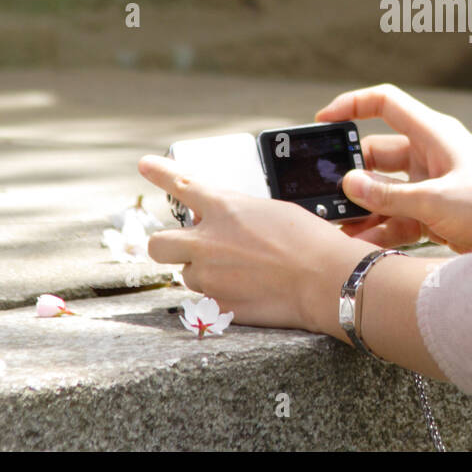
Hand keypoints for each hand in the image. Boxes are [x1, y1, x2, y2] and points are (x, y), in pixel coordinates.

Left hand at [139, 154, 372, 332]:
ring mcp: (209, 276)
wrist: (327, 279)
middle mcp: (207, 241)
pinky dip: (223, 296)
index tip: (145, 165)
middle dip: (168, 245)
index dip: (160, 172)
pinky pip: (208, 300)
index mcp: (224, 208)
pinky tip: (250, 293)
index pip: (181, 184)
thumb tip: (224, 224)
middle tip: (189, 248)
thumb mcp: (270, 212)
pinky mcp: (217, 306)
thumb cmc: (309, 240)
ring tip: (241, 273)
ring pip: (188, 275)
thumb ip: (237, 216)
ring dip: (205, 273)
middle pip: (159, 243)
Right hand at [315, 83, 471, 252]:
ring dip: (362, 207)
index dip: (351, 106)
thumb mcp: (437, 201)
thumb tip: (347, 184)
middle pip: (376, 154)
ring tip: (335, 226)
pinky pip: (397, 216)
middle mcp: (429, 154)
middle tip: (322, 193)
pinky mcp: (436, 212)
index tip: (321, 123)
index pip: (384, 103)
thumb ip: (389, 196)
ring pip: (384, 190)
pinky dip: (380, 229)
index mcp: (432, 134)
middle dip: (349, 174)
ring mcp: (431, 184)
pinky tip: (360, 245)